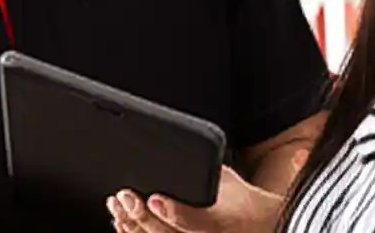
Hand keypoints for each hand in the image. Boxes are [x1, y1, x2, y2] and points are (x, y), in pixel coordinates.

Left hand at [107, 149, 307, 232]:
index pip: (197, 222)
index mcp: (222, 222)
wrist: (256, 226)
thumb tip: (183, 149)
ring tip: (117, 205)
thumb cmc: (242, 203)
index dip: (173, 212)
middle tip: (126, 196)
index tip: (155, 199)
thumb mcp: (229, 180)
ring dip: (131, 225)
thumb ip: (207, 168)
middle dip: (142, 216)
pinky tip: (122, 222)